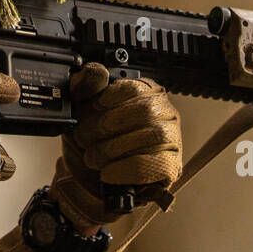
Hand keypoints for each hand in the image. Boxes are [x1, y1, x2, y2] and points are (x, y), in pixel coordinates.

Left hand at [53, 62, 181, 229]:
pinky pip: (154, 164)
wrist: (91, 180)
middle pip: (144, 111)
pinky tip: (108, 172)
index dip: (108, 99)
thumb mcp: (80, 112)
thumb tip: (98, 71)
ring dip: (113, 149)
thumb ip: (85, 87)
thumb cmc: (92, 142)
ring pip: (151, 136)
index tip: (87, 111)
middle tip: (83, 138)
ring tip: (92, 157)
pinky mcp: (171, 166)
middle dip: (105, 126)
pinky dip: (126, 168)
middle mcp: (164, 112)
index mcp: (144, 92)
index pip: (134, 87)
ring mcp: (172, 139)